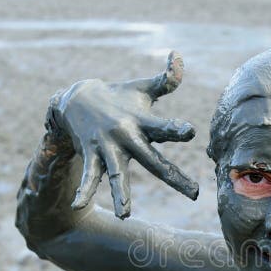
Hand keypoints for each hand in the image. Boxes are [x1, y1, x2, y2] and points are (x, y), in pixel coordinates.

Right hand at [52, 51, 197, 218]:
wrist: (75, 98)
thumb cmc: (119, 97)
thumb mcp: (143, 89)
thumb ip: (166, 79)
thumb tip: (178, 55)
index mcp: (142, 121)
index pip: (163, 127)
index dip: (175, 128)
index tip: (189, 131)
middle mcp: (126, 136)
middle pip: (152, 160)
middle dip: (173, 177)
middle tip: (194, 193)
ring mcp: (107, 148)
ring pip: (116, 174)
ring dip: (120, 194)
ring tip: (124, 215)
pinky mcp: (91, 156)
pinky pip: (88, 176)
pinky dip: (82, 190)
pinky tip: (76, 206)